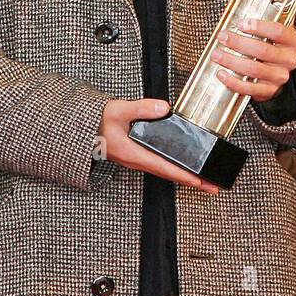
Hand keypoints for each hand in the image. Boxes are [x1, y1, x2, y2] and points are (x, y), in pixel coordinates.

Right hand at [98, 98, 219, 194]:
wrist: (83, 129)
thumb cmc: (98, 121)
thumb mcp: (118, 110)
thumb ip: (141, 108)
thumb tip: (164, 108)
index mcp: (133, 153)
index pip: (163, 167)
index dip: (182, 174)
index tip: (199, 181)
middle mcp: (137, 161)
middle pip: (169, 174)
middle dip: (191, 181)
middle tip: (212, 187)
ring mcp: (137, 160)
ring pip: (165, 172)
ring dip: (185, 177)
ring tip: (204, 180)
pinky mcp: (137, 156)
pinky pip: (160, 166)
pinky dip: (174, 170)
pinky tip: (183, 168)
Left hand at [209, 17, 295, 103]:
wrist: (277, 71)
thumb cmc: (270, 46)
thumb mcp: (271, 31)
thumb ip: (260, 20)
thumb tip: (236, 6)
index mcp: (293, 41)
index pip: (279, 31)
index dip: (259, 26)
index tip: (241, 23)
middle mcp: (289, 60)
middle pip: (263, 50)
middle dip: (239, 42)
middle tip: (222, 36)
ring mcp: (280, 77)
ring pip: (254, 69)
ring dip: (232, 61)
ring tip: (216, 54)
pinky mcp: (269, 91)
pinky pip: (249, 88)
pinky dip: (233, 81)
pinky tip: (221, 73)